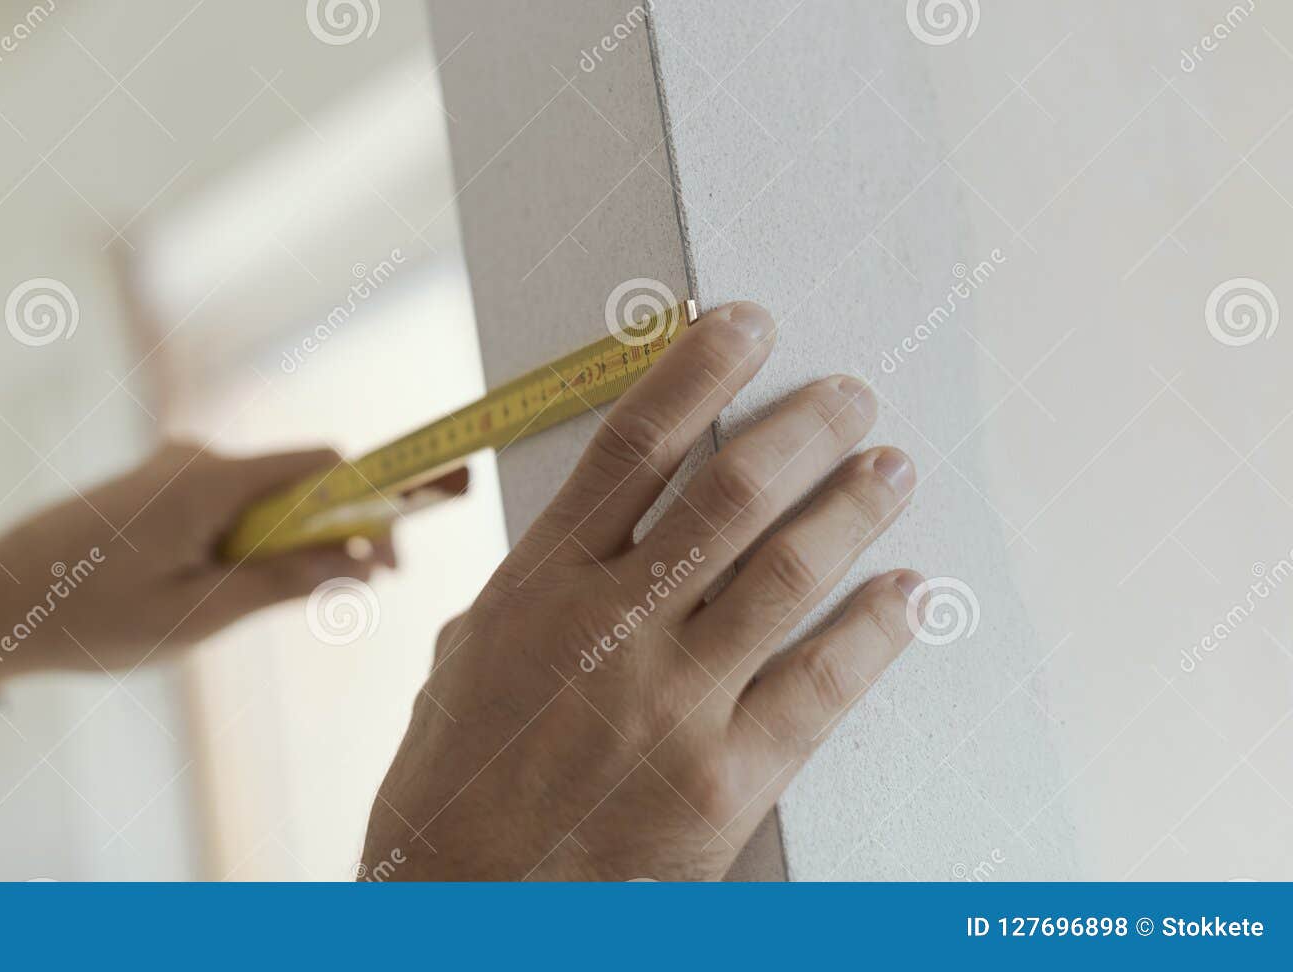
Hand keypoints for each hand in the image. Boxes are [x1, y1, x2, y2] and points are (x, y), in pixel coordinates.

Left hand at [0, 443, 392, 684]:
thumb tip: (363, 565)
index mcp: (210, 480)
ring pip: (261, 500)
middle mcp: (196, 458)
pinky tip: (213, 593)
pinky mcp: (153, 488)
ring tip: (250, 609)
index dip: (372, 504)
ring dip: (281, 547)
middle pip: (297, 482)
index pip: (325, 464)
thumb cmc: (89, 617)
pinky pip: (225, 506)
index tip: (390, 561)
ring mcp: (171, 469)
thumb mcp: (198, 616)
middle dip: (331, 536)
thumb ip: (284, 584)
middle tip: (342, 599)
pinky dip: (244, 543)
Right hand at [362, 301, 921, 880]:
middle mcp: (607, 627)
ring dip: (850, 510)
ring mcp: (670, 702)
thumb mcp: (464, 662)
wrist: (465, 911)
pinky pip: (820, 687)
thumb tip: (582, 538)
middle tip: (850, 397)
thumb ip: (530, 591)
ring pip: (783, 573)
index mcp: (537, 584)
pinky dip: (873, 632)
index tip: (746, 325)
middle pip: (728, 493)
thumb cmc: (453, 784)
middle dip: (802, 428)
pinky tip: (906, 595)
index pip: (630, 445)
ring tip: (890, 470)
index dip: (696, 371)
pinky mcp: (725, 779)